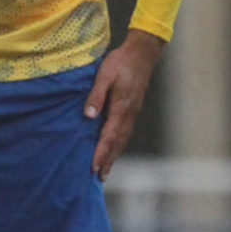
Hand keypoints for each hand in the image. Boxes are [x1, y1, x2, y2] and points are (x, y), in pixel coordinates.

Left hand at [84, 29, 164, 179]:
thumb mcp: (104, 76)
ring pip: (122, 139)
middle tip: (100, 178)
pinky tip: (114, 148)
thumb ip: (96, 96)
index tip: (93, 168)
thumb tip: (88, 116)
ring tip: (106, 170)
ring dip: (114, 155)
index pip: (109, 136)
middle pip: (117, 143)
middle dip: (108, 160)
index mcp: (121, 108)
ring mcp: (133, 113)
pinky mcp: (133, 109)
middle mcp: (128, 114)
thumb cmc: (120, 63)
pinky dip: (118, 144)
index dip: (100, 153)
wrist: (142, 54)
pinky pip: (125, 132)